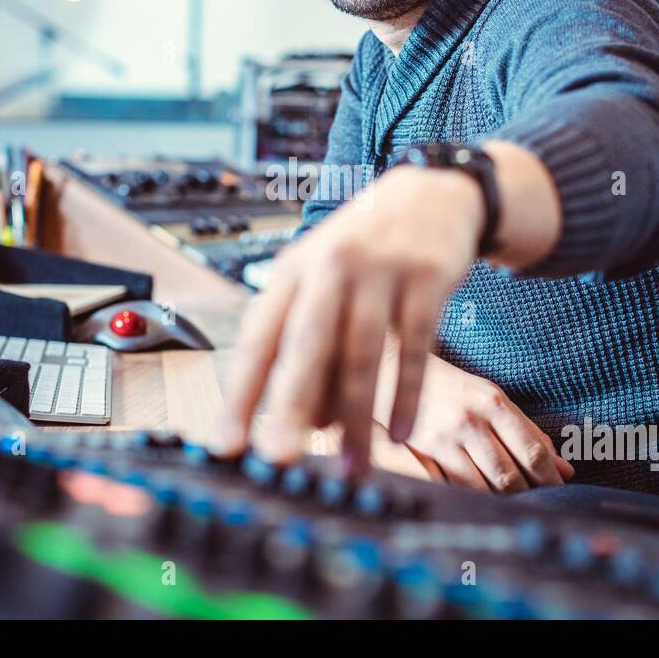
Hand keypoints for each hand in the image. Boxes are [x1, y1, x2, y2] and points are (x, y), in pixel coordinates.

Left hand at [220, 164, 485, 472]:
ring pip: (362, 354)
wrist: (433, 193)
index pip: (258, 339)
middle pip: (306, 344)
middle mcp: (330, 266)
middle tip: (279, 455)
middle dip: (291, 404)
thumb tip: (306, 424)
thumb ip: (312, 347)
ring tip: (353, 464)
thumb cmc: (367, 252)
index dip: (240, 394)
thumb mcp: (325, 282)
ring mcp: (380, 270)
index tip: (225, 443)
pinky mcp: (427, 278)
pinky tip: (400, 432)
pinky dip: (406, 395)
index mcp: (291, 271)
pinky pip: (414, 348)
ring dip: (357, 417)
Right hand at [377, 350, 573, 491]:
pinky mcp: (420, 452)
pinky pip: (450, 488)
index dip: (551, 478)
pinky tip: (475, 501)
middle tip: (537, 505)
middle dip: (527, 496)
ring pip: (480, 487)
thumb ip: (528, 431)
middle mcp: (468, 420)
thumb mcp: (492, 399)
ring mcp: (442, 438)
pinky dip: (467, 499)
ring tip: (508, 505)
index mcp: (493, 402)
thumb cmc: (452, 388)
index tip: (561, 492)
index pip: (533, 450)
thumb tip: (565, 470)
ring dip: (497, 502)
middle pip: (508, 475)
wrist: (396, 369)